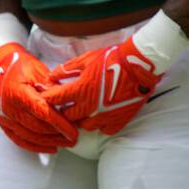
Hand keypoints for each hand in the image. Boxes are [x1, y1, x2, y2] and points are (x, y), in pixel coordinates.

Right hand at [0, 43, 78, 152]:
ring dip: (50, 142)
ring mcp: (4, 117)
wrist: (0, 67)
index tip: (74, 131)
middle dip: (58, 134)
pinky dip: (36, 146)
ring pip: (30, 136)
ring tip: (67, 143)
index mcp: (17, 93)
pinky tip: (51, 148)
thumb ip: (53, 90)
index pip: (43, 113)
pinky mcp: (4, 123)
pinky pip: (20, 140)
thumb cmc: (23, 67)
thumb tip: (71, 105)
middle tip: (75, 137)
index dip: (60, 124)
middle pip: (37, 127)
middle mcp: (8, 108)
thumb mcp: (41, 73)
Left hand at [43, 37, 162, 135]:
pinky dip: (102, 125)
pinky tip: (102, 116)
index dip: (49, 97)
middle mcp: (90, 106)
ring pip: (85, 126)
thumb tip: (51, 76)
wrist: (140, 64)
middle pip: (67, 116)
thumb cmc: (113, 58)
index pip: (55, 99)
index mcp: (80, 90)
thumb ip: (66, 69)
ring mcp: (105, 115)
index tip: (49, 96)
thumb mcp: (86, 59)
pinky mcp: (119, 119)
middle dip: (64, 110)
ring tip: (84, 111)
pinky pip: (105, 130)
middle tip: (66, 104)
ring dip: (82, 120)